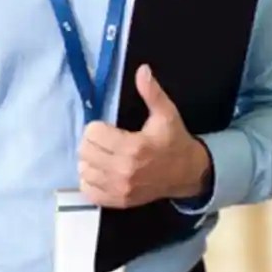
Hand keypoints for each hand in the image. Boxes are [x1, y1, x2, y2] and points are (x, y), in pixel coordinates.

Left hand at [78, 65, 211, 209]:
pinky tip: (101, 171)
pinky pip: (89, 191)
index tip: (107, 127)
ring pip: (84, 170)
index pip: (93, 134)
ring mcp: (119, 189)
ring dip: (89, 160)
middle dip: (91, 141)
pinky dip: (90, 180)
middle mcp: (123, 170)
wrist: (187, 174)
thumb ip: (151, 92)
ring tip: (103, 155)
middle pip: (85, 151)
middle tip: (103, 140)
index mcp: (133, 147)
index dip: (97, 127)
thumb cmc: (174, 141)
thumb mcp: (166, 114)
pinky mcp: (118, 201)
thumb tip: (142, 70)